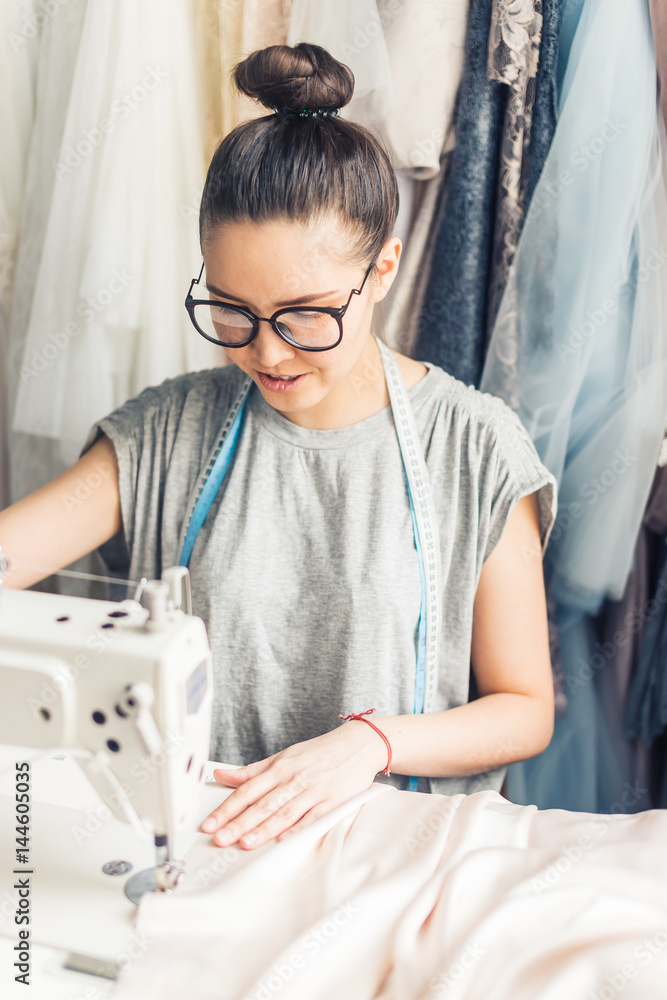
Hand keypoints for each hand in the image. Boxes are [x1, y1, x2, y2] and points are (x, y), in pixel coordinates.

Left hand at [199, 720, 387, 849]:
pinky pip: (313, 817)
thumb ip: (253, 771)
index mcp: (280, 767)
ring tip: (245, 843)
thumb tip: (221, 775)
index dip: (227, 808)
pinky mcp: (333, 800)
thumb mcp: (284, 757)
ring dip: (264, 829)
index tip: (210, 824)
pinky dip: (298, 828)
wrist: (359, 743)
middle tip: (220, 839)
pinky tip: (284, 840)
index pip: (248, 790)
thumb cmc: (319, 752)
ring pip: (285, 812)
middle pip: (263, 804)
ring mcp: (314, 790)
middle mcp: (294, 778)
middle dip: (239, 823)